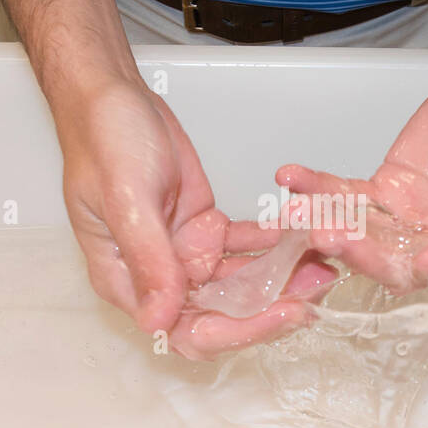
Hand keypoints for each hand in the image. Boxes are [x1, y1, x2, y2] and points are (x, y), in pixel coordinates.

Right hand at [52, 75, 331, 355]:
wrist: (111, 94)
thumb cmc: (102, 140)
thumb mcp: (126, 198)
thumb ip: (147, 258)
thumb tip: (159, 320)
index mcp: (125, 282)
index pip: (186, 332)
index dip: (238, 331)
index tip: (283, 312)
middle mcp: (158, 276)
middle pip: (221, 315)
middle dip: (272, 306)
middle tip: (317, 285)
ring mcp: (184, 252)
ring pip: (240, 282)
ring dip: (281, 275)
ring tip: (324, 258)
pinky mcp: (204, 228)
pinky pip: (244, 245)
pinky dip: (273, 242)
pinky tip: (303, 231)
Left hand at [276, 59, 427, 310]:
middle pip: (411, 268)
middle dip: (369, 258)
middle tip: (335, 237)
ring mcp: (415, 226)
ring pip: (369, 238)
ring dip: (333, 227)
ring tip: (299, 213)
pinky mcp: (386, 198)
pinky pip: (349, 199)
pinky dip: (319, 191)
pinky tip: (292, 179)